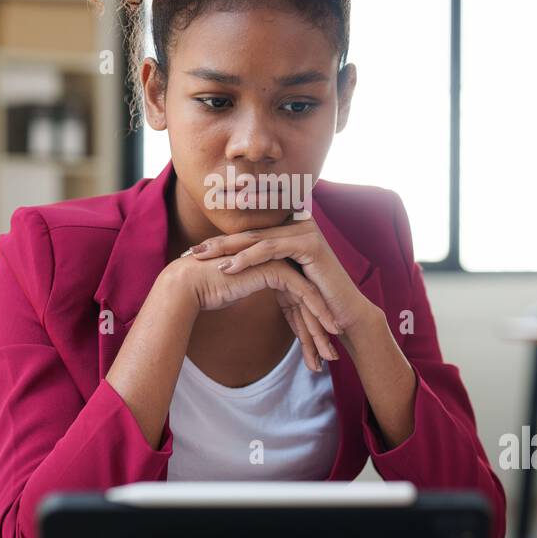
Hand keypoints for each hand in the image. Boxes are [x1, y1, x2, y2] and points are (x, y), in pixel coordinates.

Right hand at [163, 253, 340, 372]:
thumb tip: (241, 304)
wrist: (190, 286)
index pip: (296, 303)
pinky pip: (303, 291)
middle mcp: (277, 266)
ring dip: (322, 326)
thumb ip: (246, 294)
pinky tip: (325, 331)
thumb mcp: (233, 296)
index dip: (308, 329)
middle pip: (306, 302)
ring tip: (331, 354)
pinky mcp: (275, 268)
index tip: (318, 352)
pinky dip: (316, 312)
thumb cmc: (206, 294)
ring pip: (309, 297)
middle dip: (320, 332)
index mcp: (269, 271)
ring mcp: (277, 264)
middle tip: (331, 357)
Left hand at [185, 217, 378, 349]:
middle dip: (218, 243)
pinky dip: (248, 258)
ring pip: (257, 238)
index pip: (251, 234)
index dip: (223, 242)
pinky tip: (229, 267)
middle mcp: (298, 225)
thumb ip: (266, 270)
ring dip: (227, 249)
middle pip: (250, 233)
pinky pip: (271, 249)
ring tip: (203, 258)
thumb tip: (233, 270)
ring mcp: (305, 231)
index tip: (197, 252)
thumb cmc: (315, 302)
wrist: (344, 312)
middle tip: (191, 251)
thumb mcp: (284, 282)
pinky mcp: (309, 243)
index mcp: (290, 231)